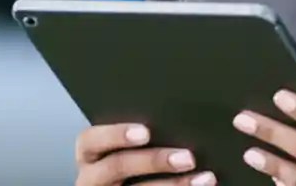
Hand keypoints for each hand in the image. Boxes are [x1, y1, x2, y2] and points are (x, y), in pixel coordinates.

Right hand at [74, 123, 215, 185]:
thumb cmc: (132, 159)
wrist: (130, 184)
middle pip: (117, 166)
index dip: (116, 134)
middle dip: (154, 160)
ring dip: (175, 184)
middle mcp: (93, 177)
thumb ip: (140, 134)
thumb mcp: (124, 147)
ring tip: (204, 178)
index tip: (145, 131)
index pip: (91, 139)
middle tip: (188, 157)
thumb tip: (177, 116)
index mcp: (90, 154)